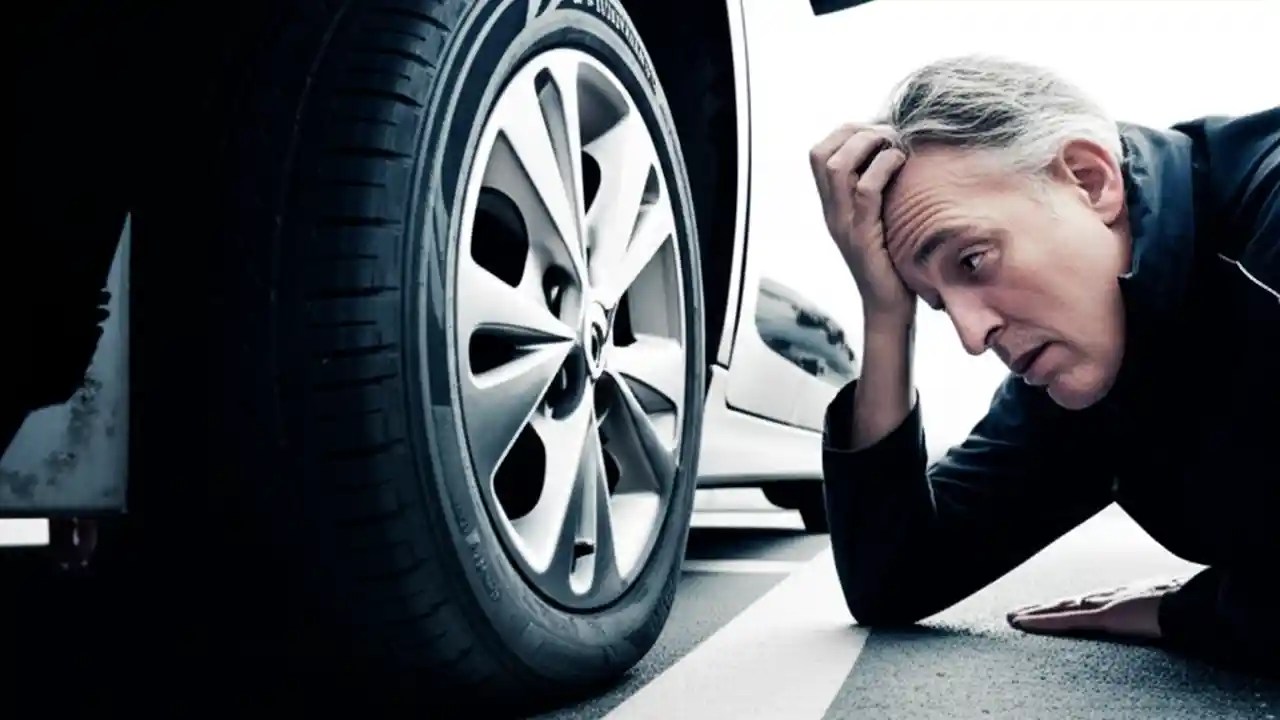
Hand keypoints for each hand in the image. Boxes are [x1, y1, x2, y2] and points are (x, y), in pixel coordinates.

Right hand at [808, 123, 912, 323]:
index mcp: (832, 204)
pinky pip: (866, 191)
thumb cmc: (892, 259)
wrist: (888, 306)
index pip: (819, 153)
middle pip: (822, 154)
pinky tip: (902, 163)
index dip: (846, 131)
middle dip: (856, 131)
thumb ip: (880, 190)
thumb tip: (900, 153)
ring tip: (895, 145)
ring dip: (869, 144)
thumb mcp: (881, 217)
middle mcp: (831, 211)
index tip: (878, 131)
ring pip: (838, 167)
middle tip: (889, 135)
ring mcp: (843, 224)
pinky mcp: (863, 237)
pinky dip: (884, 167)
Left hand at [1006, 577, 1188, 641]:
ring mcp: (1107, 604)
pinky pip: (1066, 620)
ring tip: (1014, 619)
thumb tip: (1169, 612)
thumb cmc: (1193, 605)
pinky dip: (1042, 621)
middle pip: (1071, 602)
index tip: (1054, 607)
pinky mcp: (1105, 616)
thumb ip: (1164, 608)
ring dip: (1036, 614)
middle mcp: (1112, 595)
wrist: (1201, 605)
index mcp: (1129, 595)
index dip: (1070, 604)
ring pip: (1061, 609)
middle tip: (1021, 613)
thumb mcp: (1176, 606)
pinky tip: (1022, 623)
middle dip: (1046, 607)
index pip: (1091, 601)